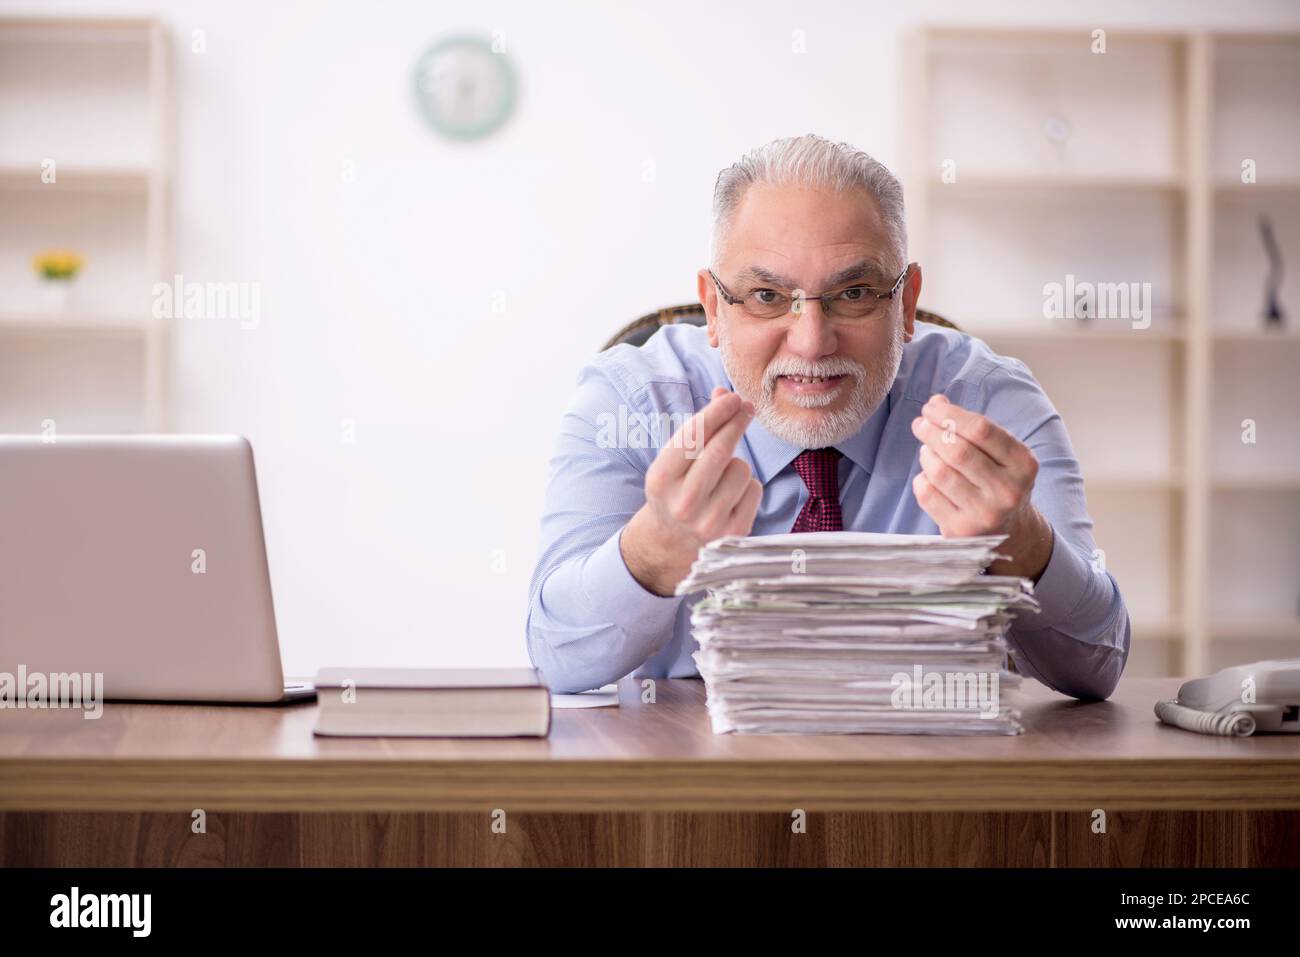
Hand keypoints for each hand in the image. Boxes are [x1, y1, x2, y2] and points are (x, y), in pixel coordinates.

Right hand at [621, 387, 763, 594]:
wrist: (671, 544)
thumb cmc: (675, 491)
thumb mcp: (673, 462)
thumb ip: (698, 427)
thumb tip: (725, 393)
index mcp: (660, 481)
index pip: (693, 437)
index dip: (716, 412)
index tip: (732, 397)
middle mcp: (683, 504)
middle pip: (720, 450)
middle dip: (736, 422)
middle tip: (746, 408)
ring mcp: (709, 522)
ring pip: (741, 469)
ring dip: (737, 464)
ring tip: (720, 478)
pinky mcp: (734, 533)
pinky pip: (755, 489)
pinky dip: (748, 485)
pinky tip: (730, 497)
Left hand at [910, 394, 1053, 580]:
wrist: (1009, 531)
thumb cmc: (998, 479)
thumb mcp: (999, 452)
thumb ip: (970, 426)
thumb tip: (936, 402)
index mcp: (1023, 464)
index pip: (981, 429)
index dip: (950, 414)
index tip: (931, 408)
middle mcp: (1007, 490)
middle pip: (957, 450)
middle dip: (931, 431)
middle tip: (920, 424)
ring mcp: (984, 514)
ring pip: (939, 471)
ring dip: (926, 454)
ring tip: (928, 451)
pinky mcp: (960, 530)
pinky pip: (927, 493)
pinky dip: (922, 478)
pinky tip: (930, 477)